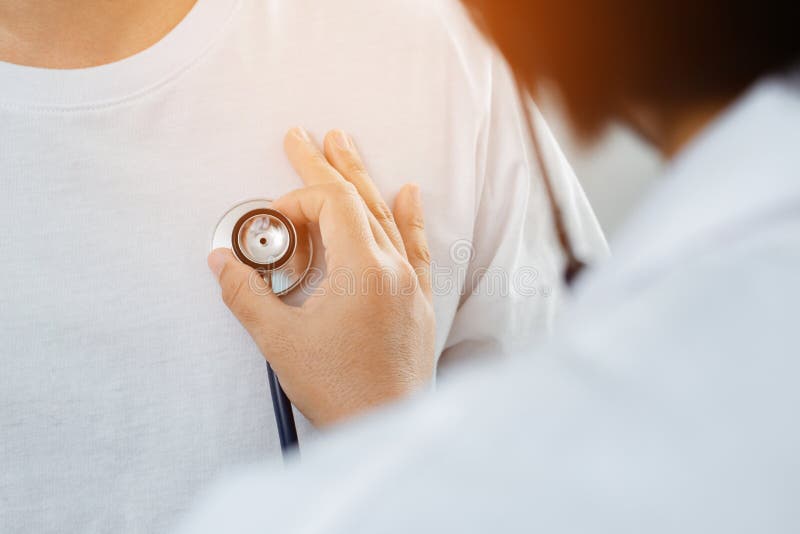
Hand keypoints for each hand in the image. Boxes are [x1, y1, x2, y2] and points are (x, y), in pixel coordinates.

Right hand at [207, 128, 435, 426]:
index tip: (274, 224)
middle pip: (359, 199)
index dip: (298, 199)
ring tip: (344, 146)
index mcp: (363, 270)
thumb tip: (221, 261)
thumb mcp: (279, 341)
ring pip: (386, 217)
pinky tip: (410, 192)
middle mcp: (392, 269)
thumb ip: (246, 294)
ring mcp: (409, 284)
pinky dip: (409, 217)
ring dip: (361, 180)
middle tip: (303, 135)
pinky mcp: (416, 301)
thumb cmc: (339, 391)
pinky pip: (415, 247)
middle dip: (327, 163)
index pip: (333, 205)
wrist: (385, 429)